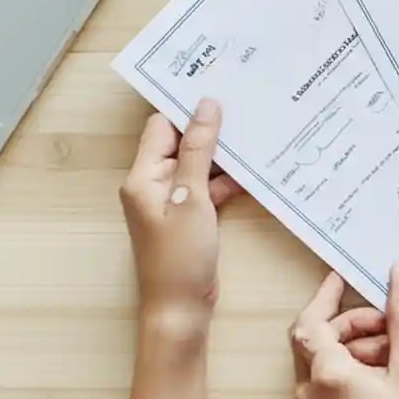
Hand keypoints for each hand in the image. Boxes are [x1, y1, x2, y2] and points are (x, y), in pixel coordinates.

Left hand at [120, 99, 243, 331]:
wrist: (180, 310)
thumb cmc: (180, 257)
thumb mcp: (191, 198)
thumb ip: (199, 151)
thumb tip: (207, 106)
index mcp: (143, 176)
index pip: (162, 126)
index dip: (187, 107)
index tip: (218, 88)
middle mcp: (152, 184)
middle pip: (181, 143)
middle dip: (211, 128)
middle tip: (245, 106)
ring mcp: (171, 201)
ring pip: (198, 165)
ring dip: (223, 156)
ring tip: (256, 133)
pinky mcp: (188, 216)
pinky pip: (207, 187)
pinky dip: (227, 181)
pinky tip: (255, 172)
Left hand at [291, 263, 398, 398]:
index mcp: (329, 375)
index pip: (311, 321)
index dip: (326, 296)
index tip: (341, 280)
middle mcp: (310, 392)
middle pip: (316, 338)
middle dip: (351, 323)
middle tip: (385, 323)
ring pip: (322, 360)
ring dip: (354, 347)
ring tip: (392, 356)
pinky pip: (326, 382)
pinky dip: (349, 368)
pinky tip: (382, 376)